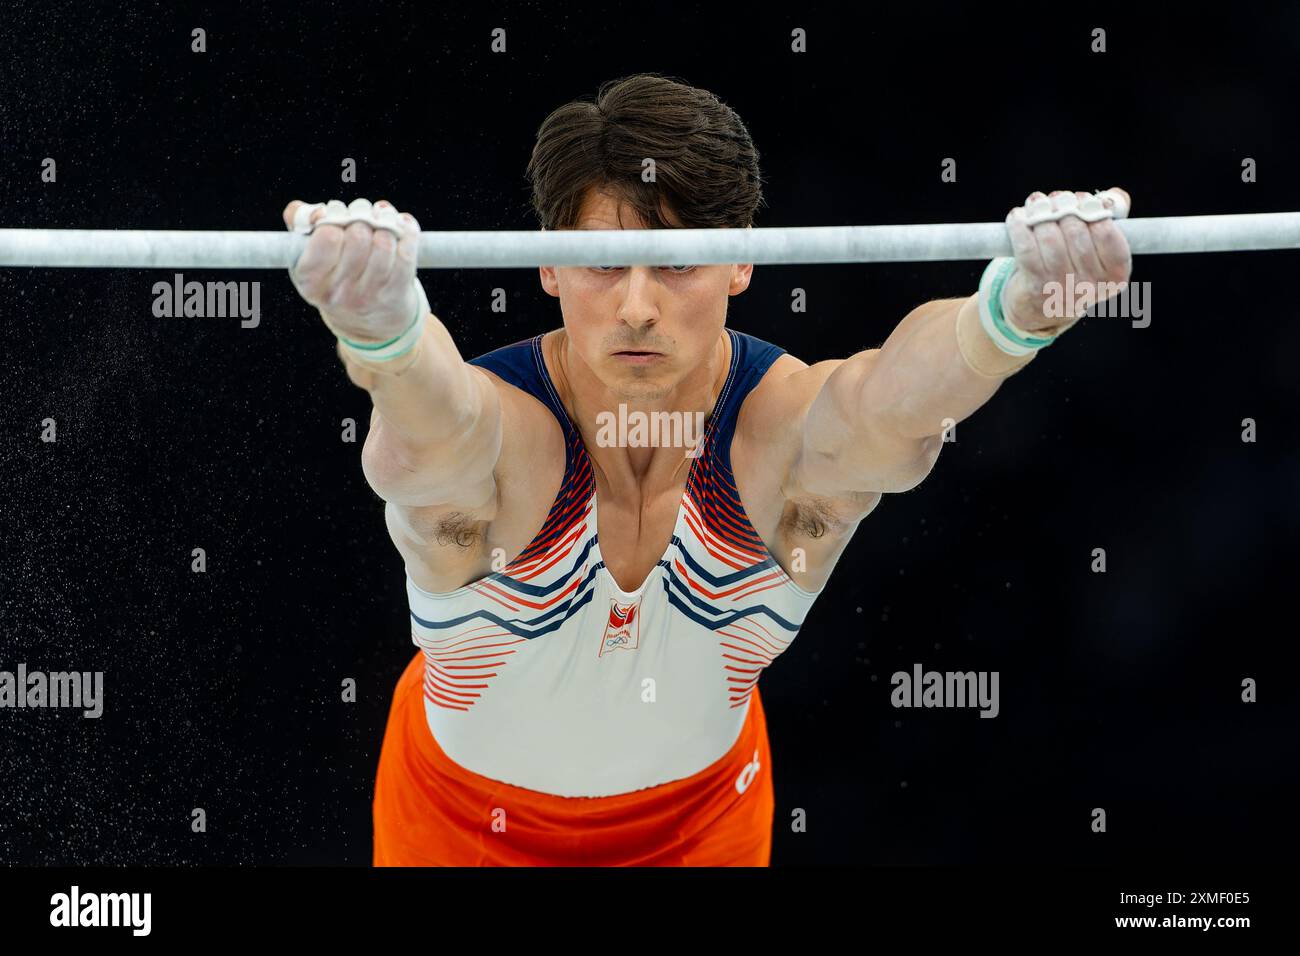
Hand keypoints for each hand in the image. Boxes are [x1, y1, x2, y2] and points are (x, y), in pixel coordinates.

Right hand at [282, 198, 421, 342]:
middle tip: (363, 213)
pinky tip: (402, 226)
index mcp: (311, 281)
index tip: (338, 214)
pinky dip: (407, 232)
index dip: (335, 216)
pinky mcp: (397, 292)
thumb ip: (300, 224)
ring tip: (382, 218)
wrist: (368, 323)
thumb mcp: (309, 257)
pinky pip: (406, 252)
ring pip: (384, 242)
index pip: (327, 237)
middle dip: (363, 215)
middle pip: (358, 236)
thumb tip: (316, 211)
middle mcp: (340, 292)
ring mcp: (370, 295)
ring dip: (386, 221)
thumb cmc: (335, 276)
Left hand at [1002, 187, 1131, 333]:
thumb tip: (1112, 197)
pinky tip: (1018, 217)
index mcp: (1115, 275)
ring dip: (1040, 213)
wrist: (1040, 308)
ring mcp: (1062, 288)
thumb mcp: (1097, 252)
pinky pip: (1026, 247)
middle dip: (1063, 207)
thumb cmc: (1072, 269)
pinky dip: (1019, 226)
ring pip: (1050, 236)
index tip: (1082, 200)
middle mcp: (1091, 285)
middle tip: (1055, 199)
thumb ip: (1109, 222)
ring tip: (1036, 204)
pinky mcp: (1035, 287)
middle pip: (1076, 230)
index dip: (1092, 208)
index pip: (1106, 232)